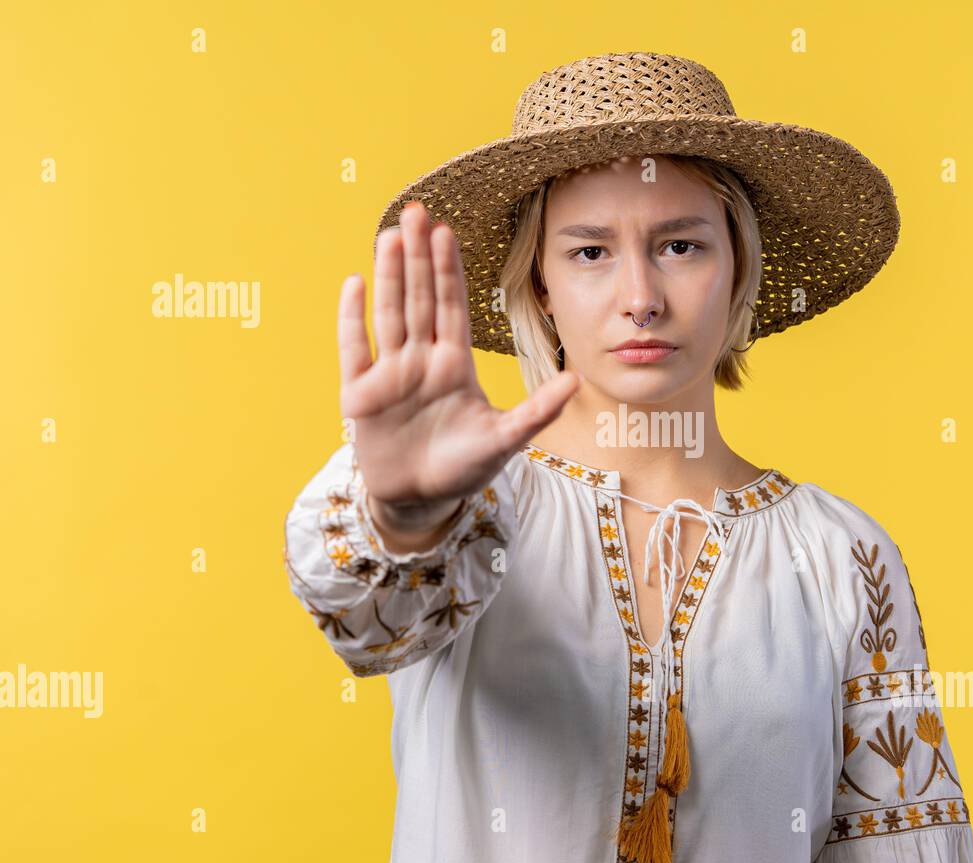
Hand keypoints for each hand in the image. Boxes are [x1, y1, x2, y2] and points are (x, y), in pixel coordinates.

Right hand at [337, 202, 579, 509]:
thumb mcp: (506, 440)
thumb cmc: (464, 469)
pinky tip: (355, 283)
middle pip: (420, 298)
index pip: (452, 307)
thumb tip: (577, 380)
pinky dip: (353, 318)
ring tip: (391, 235)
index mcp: (455, 365)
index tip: (449, 231)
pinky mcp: (361, 394)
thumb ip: (537, 410)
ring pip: (390, 314)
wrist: (419, 501)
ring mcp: (390, 374)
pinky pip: (355, 348)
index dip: (450, 269)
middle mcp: (421, 361)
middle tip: (417, 210)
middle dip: (420, 256)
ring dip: (391, 276)